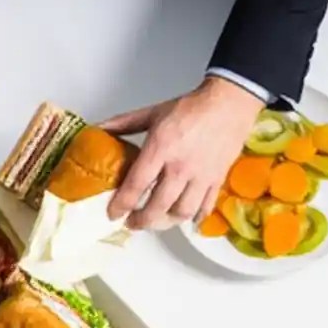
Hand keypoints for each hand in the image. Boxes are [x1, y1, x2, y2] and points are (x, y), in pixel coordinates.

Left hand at [101, 77, 262, 230]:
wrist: (228, 104)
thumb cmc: (189, 108)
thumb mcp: (152, 112)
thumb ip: (124, 124)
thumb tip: (99, 130)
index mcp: (161, 148)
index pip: (136, 184)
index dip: (122, 204)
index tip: (113, 214)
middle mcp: (180, 167)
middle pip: (158, 206)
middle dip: (142, 221)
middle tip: (132, 223)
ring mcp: (201, 177)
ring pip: (182, 212)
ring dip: (165, 223)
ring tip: (156, 222)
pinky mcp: (217, 181)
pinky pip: (204, 208)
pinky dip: (193, 218)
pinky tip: (184, 218)